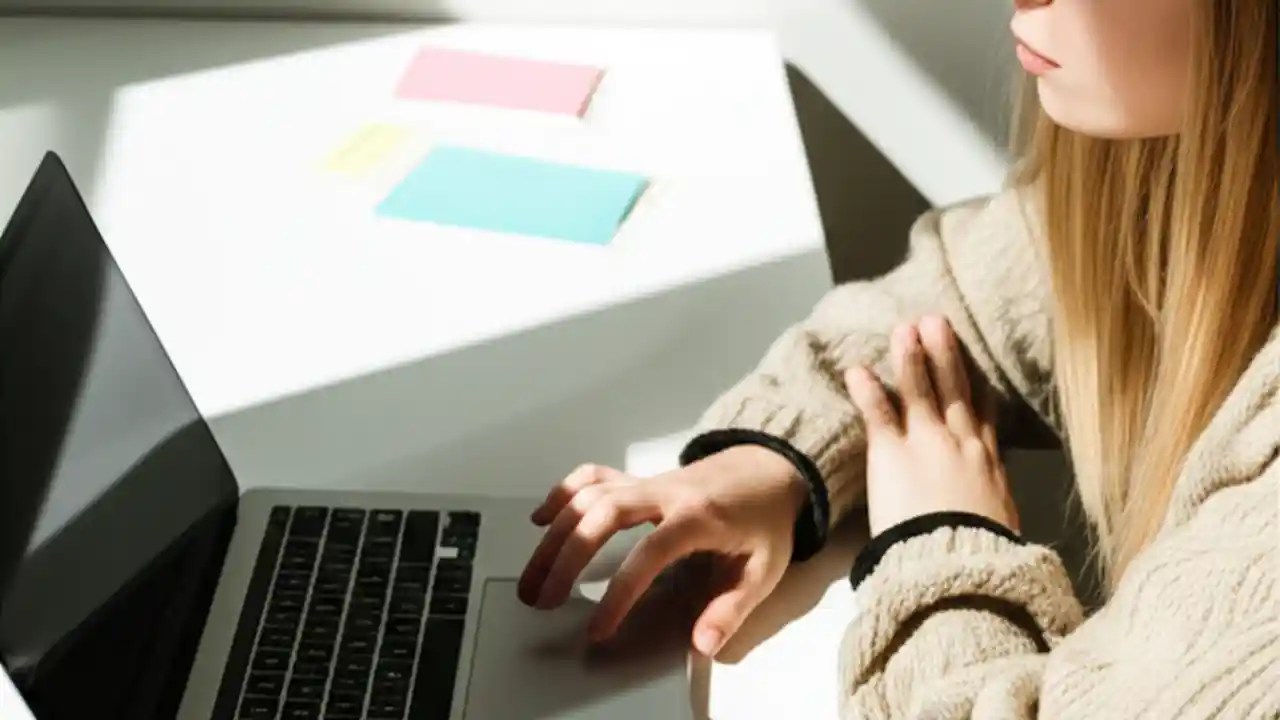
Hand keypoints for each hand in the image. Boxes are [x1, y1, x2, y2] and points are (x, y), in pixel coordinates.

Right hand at [518, 446, 807, 656]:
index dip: (620, 591)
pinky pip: (593, 475)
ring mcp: (647, 482)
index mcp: (697, 517)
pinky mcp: (638, 478)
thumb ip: (731, 608)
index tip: (599, 626)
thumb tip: (702, 643)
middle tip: (543, 597)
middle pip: (603, 514)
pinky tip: (541, 518)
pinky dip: (563, 492)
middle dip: (567, 556)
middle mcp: (664, 493)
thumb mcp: (763, 569)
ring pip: (590, 496)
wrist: (771, 467)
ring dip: (555, 533)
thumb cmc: (765, 521)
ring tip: (533, 574)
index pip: (649, 553)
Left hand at [843, 316, 1018, 536]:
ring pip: (921, 391)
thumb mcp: (1002, 525)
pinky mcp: (893, 453)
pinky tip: (857, 370)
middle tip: (936, 322)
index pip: (983, 415)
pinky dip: (868, 390)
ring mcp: (927, 443)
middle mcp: (962, 444)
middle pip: (956, 390)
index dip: (975, 386)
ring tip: (905, 328)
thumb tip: (994, 508)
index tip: (972, 364)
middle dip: (946, 354)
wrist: (960, 565)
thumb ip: (995, 506)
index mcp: (989, 464)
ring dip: (911, 358)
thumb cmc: (981, 556)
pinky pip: (879, 413)